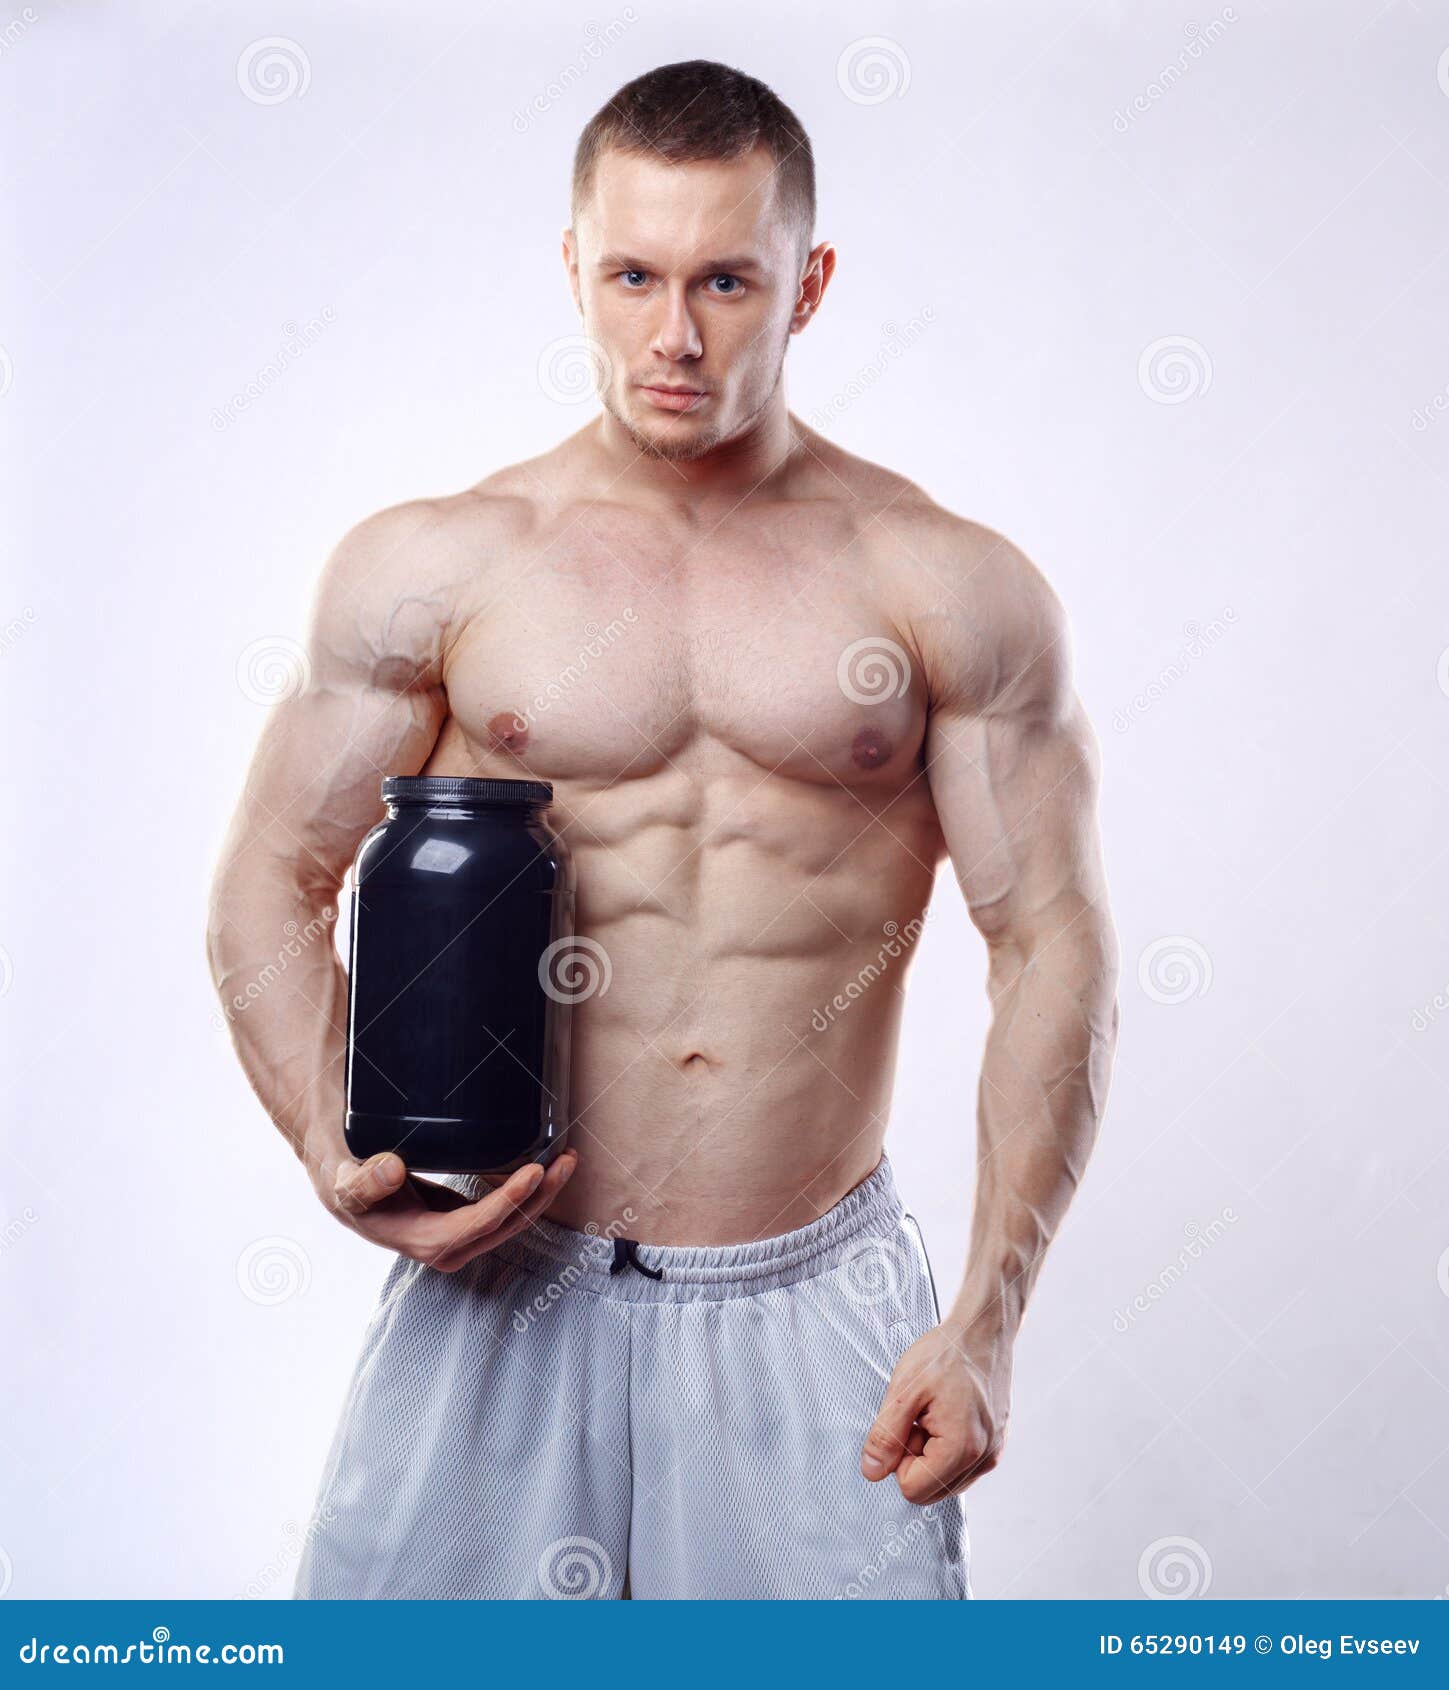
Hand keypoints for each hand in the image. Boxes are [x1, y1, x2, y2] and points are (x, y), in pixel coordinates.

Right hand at [312, 1139, 578, 1273]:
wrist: (350, 1195)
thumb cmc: (349, 1187)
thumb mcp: (347, 1185)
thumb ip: (365, 1181)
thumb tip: (391, 1169)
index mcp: (424, 1241)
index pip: (478, 1224)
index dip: (509, 1200)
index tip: (534, 1171)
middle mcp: (449, 1248)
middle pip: (507, 1225)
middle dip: (540, 1195)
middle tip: (566, 1159)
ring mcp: (462, 1239)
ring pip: (514, 1221)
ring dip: (543, 1193)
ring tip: (567, 1159)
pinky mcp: (469, 1224)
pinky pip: (508, 1212)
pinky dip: (530, 1191)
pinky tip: (547, 1167)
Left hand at [860, 1319, 1011, 1503]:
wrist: (982, 1329)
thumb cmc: (947, 1352)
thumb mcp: (904, 1390)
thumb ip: (885, 1436)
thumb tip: (871, 1472)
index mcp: (962, 1448)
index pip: (913, 1490)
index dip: (898, 1459)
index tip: (907, 1424)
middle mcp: (984, 1458)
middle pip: (930, 1491)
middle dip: (915, 1459)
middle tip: (919, 1417)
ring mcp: (994, 1452)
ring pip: (945, 1480)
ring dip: (931, 1453)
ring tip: (934, 1412)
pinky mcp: (996, 1443)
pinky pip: (961, 1466)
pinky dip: (947, 1446)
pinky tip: (947, 1413)